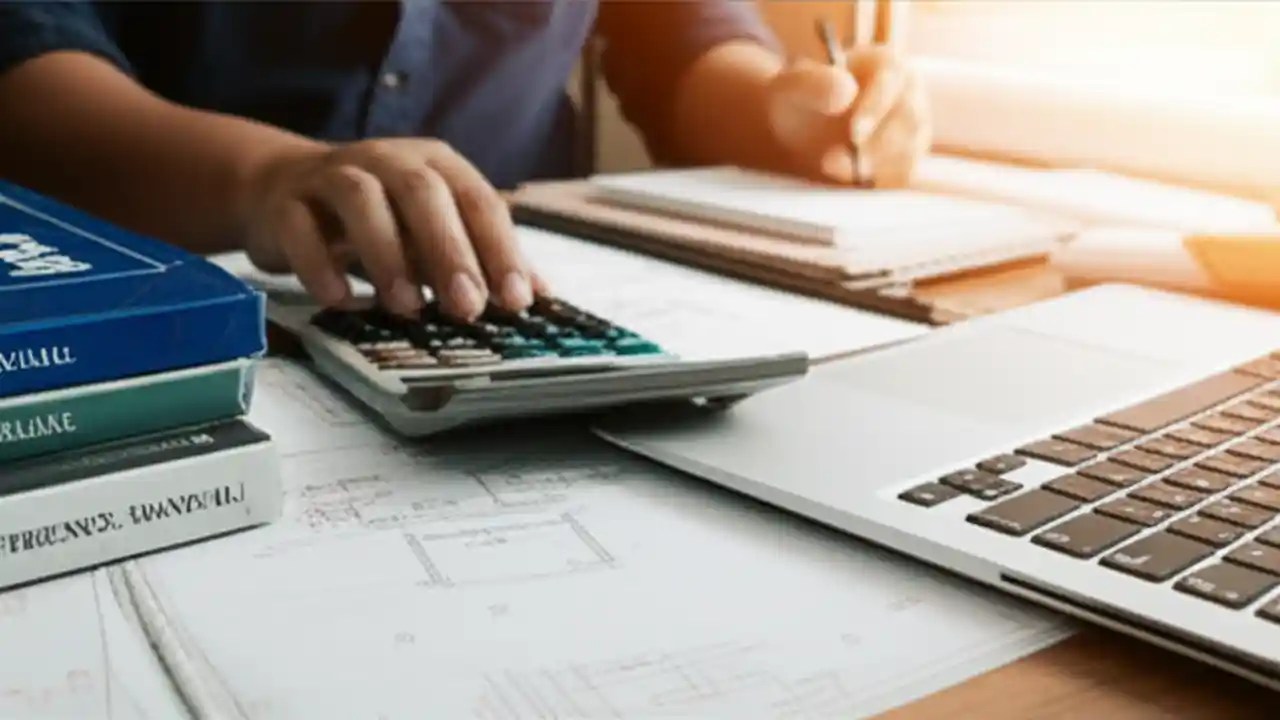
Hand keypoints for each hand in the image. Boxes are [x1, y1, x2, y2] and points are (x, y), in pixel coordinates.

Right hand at [239, 138, 538, 319]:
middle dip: (449, 250)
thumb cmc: (377, 215)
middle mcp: (386, 159)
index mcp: (434, 164)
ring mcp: (332, 175)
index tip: (516, 300)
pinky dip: (319, 263)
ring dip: (387, 254)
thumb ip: (480, 257)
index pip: (477, 199)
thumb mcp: (432, 230)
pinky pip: (299, 227)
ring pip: (361, 200)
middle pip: (422, 192)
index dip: (500, 249)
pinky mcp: (286, 202)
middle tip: (467, 307)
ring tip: (407, 306)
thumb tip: (536, 296)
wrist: (281, 187)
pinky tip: (340, 299)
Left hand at [765, 46, 929, 187]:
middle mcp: (908, 91)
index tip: (854, 134)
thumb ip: (813, 84)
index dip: (874, 110)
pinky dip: (878, 181)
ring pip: (910, 150)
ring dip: (872, 167)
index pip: (891, 84)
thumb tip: (847, 92)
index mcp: (885, 63)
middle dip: (872, 147)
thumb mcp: (791, 87)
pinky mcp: (909, 155)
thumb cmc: (795, 99)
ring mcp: (913, 125)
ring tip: (829, 166)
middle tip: (829, 162)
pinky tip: (848, 178)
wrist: (796, 127)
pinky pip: (905, 173)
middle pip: (909, 121)